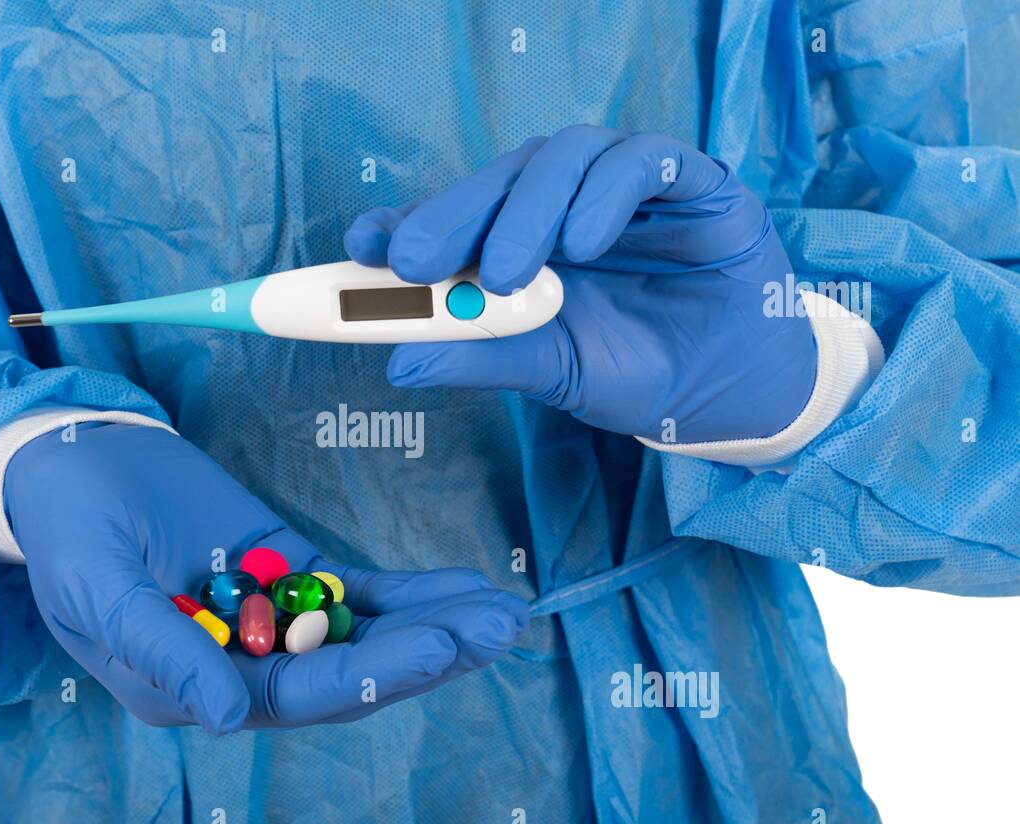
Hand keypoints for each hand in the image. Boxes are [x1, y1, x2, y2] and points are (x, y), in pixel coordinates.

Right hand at [4, 423, 528, 732]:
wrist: (67, 464)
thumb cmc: (67, 531)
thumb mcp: (98, 589)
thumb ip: (162, 651)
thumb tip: (227, 716)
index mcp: (192, 690)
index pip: (298, 694)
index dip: (371, 674)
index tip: (438, 647)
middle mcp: (241, 669)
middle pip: (350, 672)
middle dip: (427, 654)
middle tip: (499, 630)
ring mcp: (270, 620)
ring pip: (365, 635)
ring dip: (434, 627)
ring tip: (503, 613)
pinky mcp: (286, 574)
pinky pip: (358, 592)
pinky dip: (411, 594)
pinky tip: (464, 589)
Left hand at [344, 126, 816, 443]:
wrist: (735, 393)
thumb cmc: (638, 374)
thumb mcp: (552, 372)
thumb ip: (482, 356)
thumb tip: (398, 360)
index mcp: (525, 246)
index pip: (457, 215)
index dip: (405, 221)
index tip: (360, 245)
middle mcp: (567, 206)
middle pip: (500, 178)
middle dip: (451, 214)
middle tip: (414, 258)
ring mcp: (626, 189)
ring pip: (564, 157)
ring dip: (526, 208)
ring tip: (506, 273)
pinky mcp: (690, 182)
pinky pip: (644, 161)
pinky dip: (606, 194)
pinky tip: (585, 242)